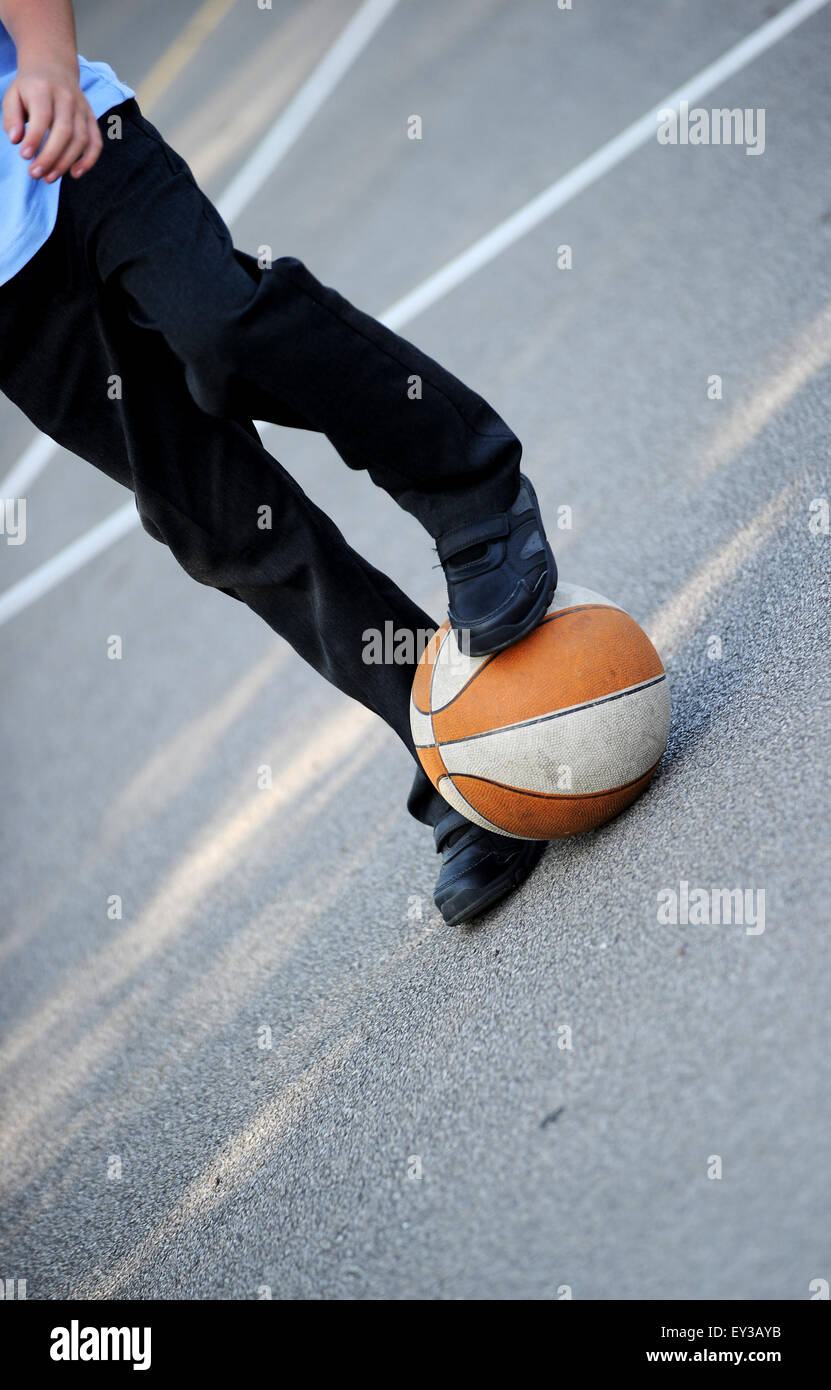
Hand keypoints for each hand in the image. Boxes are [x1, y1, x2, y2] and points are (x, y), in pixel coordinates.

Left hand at [2, 62, 101, 179]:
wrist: (53, 66)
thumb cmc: (30, 87)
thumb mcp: (13, 95)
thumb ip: (11, 117)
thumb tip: (16, 140)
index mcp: (44, 89)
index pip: (43, 116)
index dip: (35, 138)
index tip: (25, 156)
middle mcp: (66, 98)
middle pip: (64, 131)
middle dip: (50, 156)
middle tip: (36, 174)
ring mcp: (82, 108)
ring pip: (80, 139)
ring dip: (65, 162)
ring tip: (49, 177)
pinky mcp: (91, 118)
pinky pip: (95, 142)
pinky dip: (88, 160)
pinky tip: (75, 174)